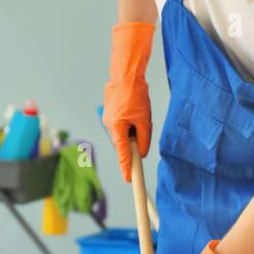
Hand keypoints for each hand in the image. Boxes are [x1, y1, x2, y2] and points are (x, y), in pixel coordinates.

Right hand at [101, 21, 154, 181]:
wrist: (125, 74)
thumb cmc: (135, 95)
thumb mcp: (145, 120)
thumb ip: (144, 139)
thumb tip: (142, 152)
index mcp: (117, 129)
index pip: (123, 155)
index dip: (127, 168)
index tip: (129, 179)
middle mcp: (110, 125)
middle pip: (123, 144)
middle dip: (133, 142)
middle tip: (141, 132)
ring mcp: (108, 119)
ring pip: (122, 133)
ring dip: (132, 130)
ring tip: (138, 113)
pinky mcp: (110, 112)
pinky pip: (120, 124)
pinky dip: (128, 123)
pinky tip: (133, 109)